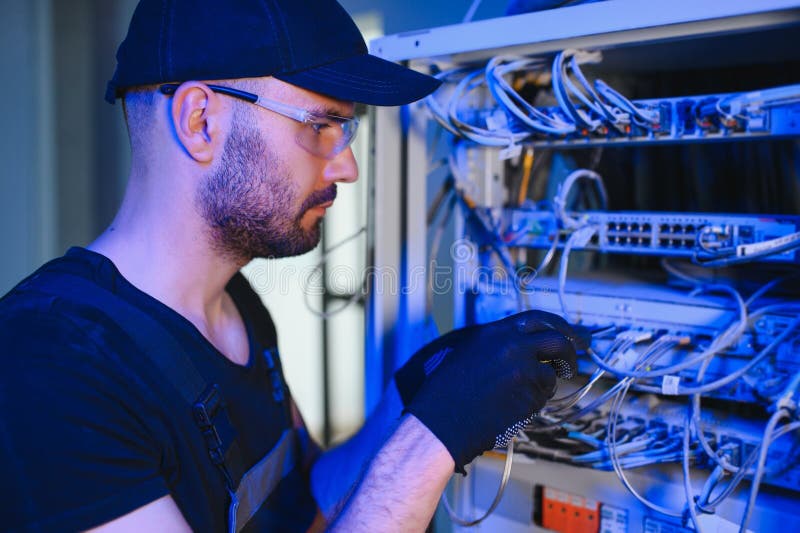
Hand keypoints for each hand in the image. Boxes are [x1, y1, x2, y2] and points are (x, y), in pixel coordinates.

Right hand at [396, 310, 577, 472]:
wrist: (439, 424)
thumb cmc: (445, 395)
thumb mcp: (468, 354)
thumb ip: (498, 345)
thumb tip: (526, 346)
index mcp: (494, 333)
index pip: (538, 319)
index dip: (559, 327)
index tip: (573, 335)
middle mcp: (512, 346)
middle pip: (558, 342)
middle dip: (570, 354)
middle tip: (570, 366)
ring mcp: (523, 371)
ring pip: (551, 375)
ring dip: (544, 386)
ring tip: (516, 397)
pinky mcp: (529, 396)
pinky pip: (542, 398)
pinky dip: (533, 404)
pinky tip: (510, 410)